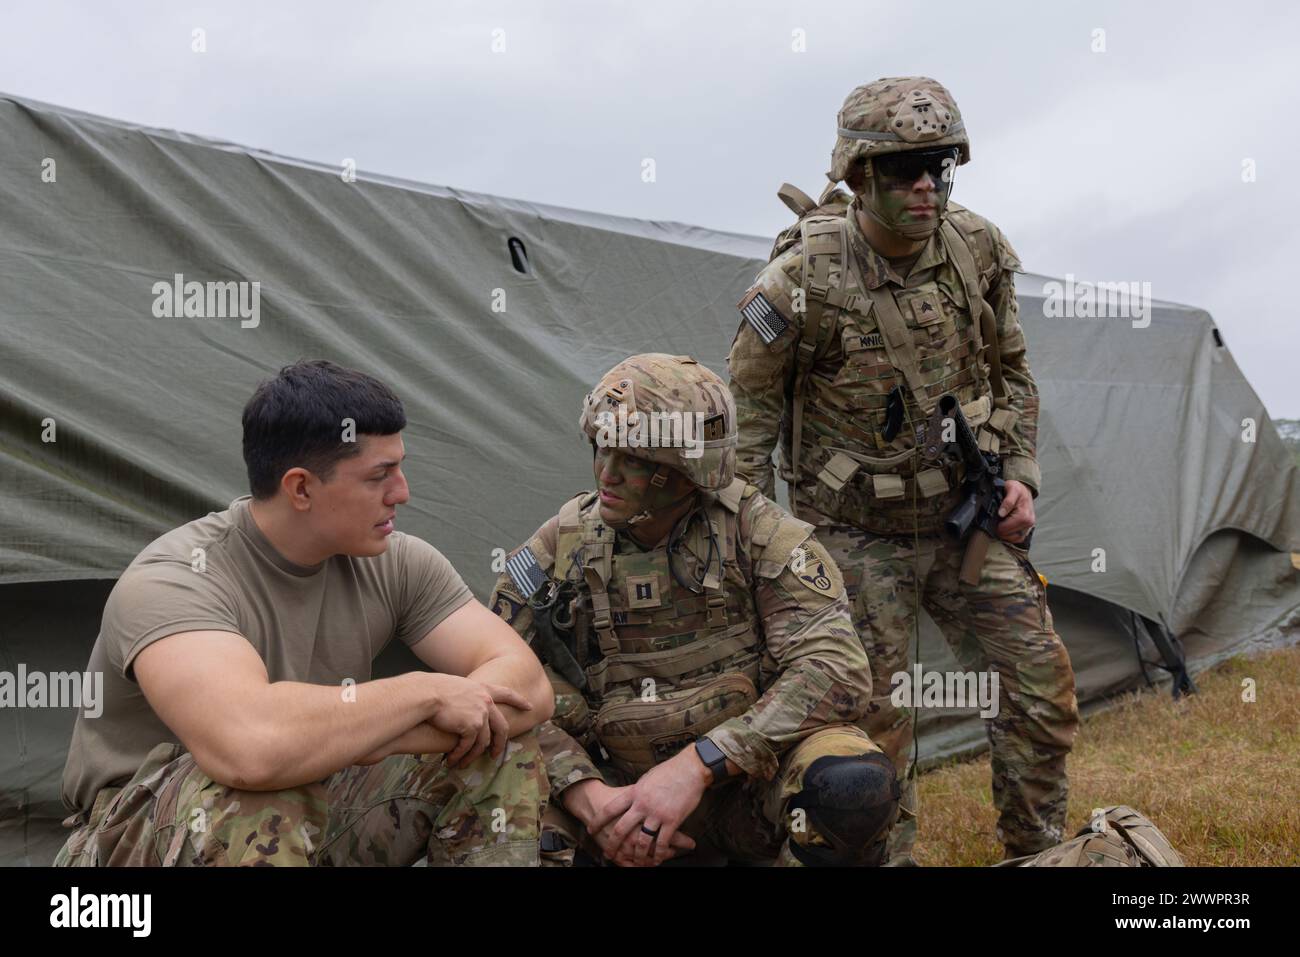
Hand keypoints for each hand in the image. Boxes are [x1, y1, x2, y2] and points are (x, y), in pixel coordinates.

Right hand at [426, 674, 531, 768]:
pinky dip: (460, 755)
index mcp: (483, 689)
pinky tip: (452, 761)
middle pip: (501, 727)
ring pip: (483, 742)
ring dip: (472, 755)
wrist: (426, 694)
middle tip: (496, 755)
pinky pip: (468, 746)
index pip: (506, 693)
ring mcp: (480, 714)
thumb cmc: (432, 689)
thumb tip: (463, 706)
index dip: (519, 701)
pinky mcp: (471, 726)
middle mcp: (486, 701)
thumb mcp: (455, 687)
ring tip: (464, 764)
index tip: (529, 707)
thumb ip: (465, 697)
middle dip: (500, 743)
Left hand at [587, 748, 710, 865]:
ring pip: (641, 840)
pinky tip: (656, 860)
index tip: (591, 829)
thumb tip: (631, 795)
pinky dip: (658, 854)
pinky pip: (662, 842)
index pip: (611, 809)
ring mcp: (657, 814)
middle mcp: (642, 804)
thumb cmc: (670, 770)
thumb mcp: (647, 778)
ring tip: (635, 862)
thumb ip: (638, 790)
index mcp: (634, 792)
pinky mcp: (672, 820)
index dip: (598, 821)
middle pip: (621, 828)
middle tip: (608, 853)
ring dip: (637, 854)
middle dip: (612, 844)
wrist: (690, 768)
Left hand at [996, 479, 1035, 542]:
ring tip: (1002, 523)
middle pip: (1008, 535)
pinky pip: (1018, 538)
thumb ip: (1007, 502)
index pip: (1004, 529)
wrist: (1024, 489)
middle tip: (998, 519)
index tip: (995, 518)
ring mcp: (1028, 527)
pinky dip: (1011, 535)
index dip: (996, 525)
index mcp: (1024, 516)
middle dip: (1000, 528)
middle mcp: (1028, 523)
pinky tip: (1007, 528)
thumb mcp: (1011, 490)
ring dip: (1005, 534)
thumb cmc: (1018, 489)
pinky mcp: (1027, 528)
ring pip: (1013, 539)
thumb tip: (1001, 513)